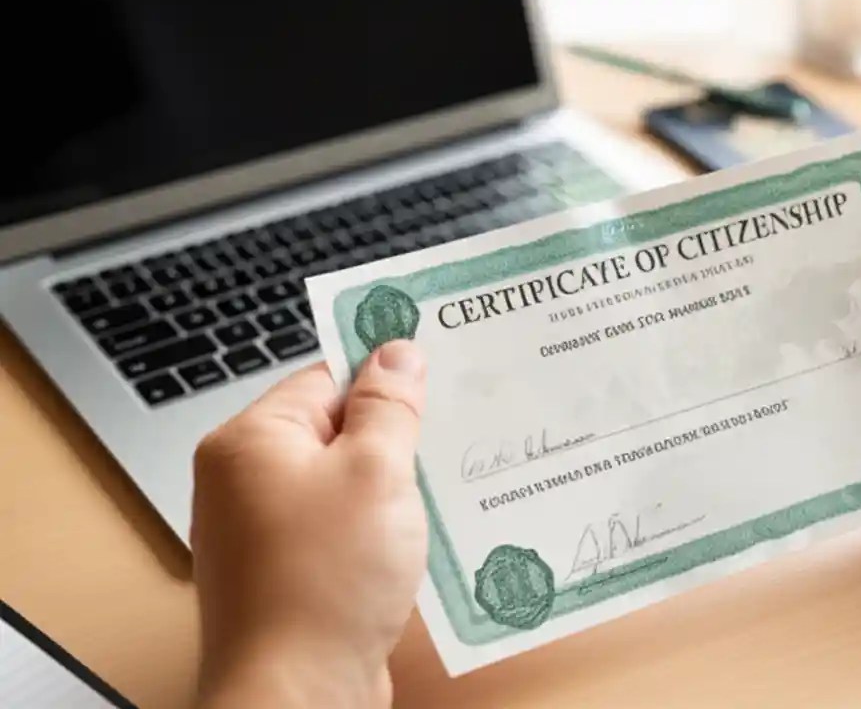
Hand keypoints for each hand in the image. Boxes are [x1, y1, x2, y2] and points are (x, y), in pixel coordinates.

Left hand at [192, 341, 427, 708]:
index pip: (325, 376)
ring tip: (435, 493)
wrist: (298, 692)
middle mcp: (244, 481)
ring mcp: (262, 531)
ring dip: (389, 486)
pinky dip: (376, 527)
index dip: (383, 373)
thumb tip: (396, 353)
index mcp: (251, 440)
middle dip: (393, 434)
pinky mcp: (286, 573)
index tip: (436, 370)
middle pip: (332, 429)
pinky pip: (338, 527)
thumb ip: (388, 406)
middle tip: (449, 434)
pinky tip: (412, 539)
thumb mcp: (375, 472)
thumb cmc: (325, 583)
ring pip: (341, 481)